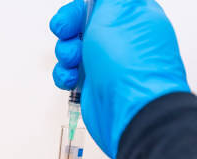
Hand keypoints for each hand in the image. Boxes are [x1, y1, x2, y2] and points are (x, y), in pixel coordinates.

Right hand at [50, 0, 189, 158]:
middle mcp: (119, 39)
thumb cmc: (132, 65)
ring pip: (71, 49)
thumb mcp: (119, 11)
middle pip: (81, 24)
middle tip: (68, 36)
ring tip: (73, 62)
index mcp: (131, 17)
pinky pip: (69, 74)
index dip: (79, 9)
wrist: (131, 110)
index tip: (72, 17)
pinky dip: (64, 75)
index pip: (98, 3)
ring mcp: (106, 63)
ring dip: (64, 53)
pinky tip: (71, 79)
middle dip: (67, 30)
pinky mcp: (93, 84)